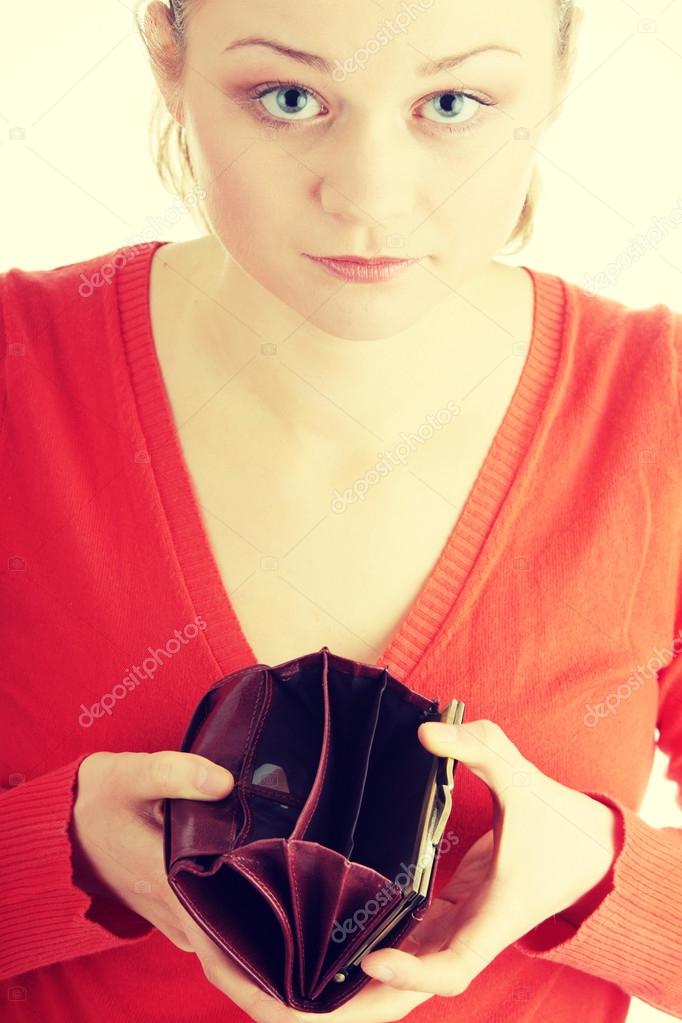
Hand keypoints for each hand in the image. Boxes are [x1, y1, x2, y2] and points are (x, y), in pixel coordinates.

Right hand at [71, 751, 301, 1022]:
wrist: (62, 828)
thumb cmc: (101, 800)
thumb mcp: (132, 775)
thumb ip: (177, 774)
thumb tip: (225, 782)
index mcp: (172, 890)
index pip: (226, 954)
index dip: (265, 987)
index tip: (307, 1002)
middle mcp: (179, 915)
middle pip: (238, 965)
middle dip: (284, 979)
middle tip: (335, 986)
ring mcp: (179, 918)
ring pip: (231, 952)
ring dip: (271, 959)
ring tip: (324, 958)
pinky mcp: (180, 910)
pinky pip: (221, 936)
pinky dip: (252, 940)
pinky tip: (290, 925)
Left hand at [291, 718, 619, 1021]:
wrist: (593, 846)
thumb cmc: (560, 820)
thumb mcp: (521, 775)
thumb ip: (477, 748)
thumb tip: (426, 731)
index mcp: (495, 914)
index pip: (453, 969)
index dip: (411, 973)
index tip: (370, 958)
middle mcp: (475, 929)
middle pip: (418, 983)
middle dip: (370, 1001)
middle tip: (307, 1004)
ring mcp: (464, 923)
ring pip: (412, 962)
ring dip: (371, 975)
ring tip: (309, 976)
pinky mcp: (457, 909)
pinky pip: (416, 937)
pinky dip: (386, 941)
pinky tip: (344, 933)